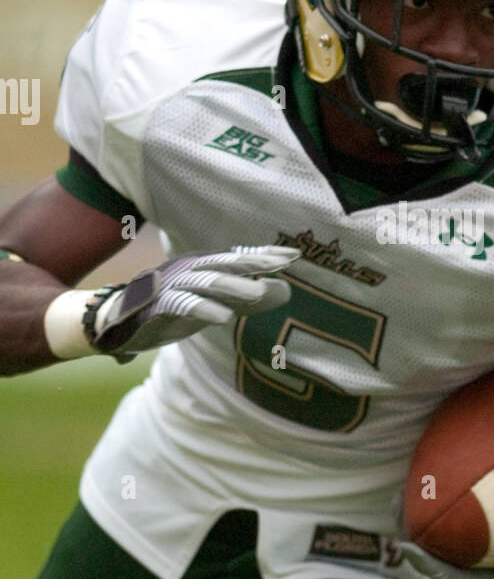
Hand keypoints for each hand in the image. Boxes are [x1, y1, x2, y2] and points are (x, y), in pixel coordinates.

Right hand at [87, 245, 297, 358]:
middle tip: (283, 262)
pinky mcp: (155, 306)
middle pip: (225, 264)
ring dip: (233, 286)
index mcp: (202, 269)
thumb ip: (247, 299)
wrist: (114, 323)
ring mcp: (171, 286)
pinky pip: (181, 305)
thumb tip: (287, 292)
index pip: (238, 260)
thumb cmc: (169, 309)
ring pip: (206, 283)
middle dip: (254, 262)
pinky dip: (202, 309)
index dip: (264, 256)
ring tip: (259, 293)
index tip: (294, 254)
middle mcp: (188, 271)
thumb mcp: (215, 304)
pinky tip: (224, 317)